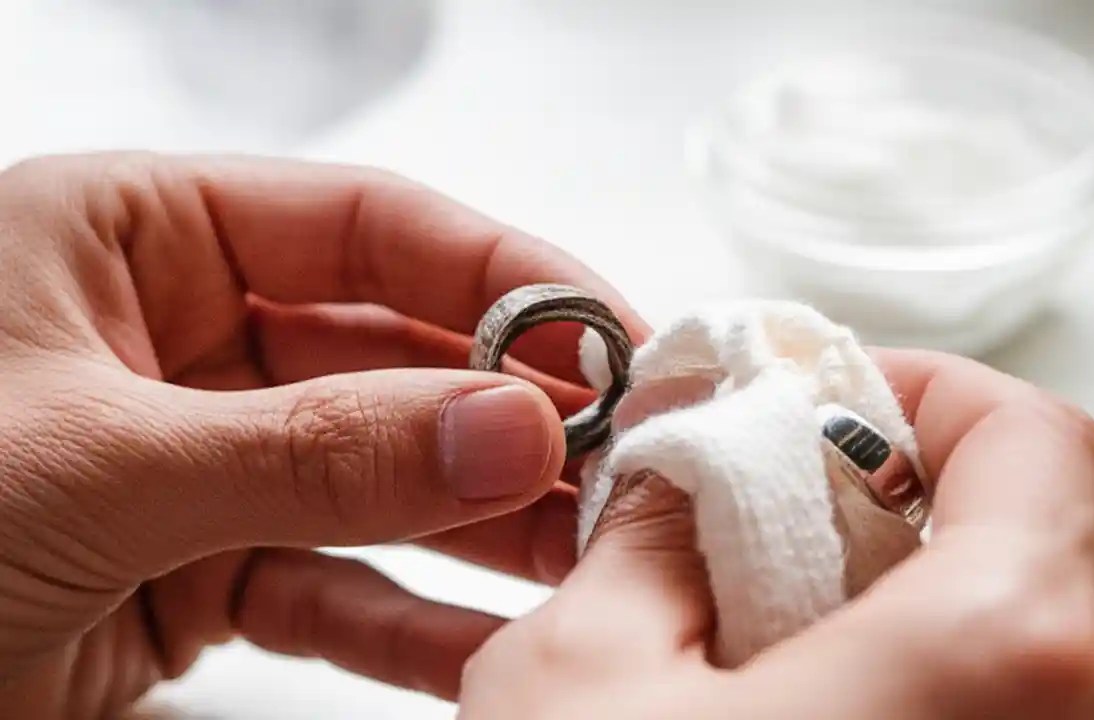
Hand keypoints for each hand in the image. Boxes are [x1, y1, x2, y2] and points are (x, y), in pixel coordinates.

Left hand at [0, 153, 644, 717]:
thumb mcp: (96, 466)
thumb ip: (319, 448)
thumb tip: (514, 429)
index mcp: (131, 235)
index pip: (368, 224)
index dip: (505, 277)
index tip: (614, 336)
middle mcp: (174, 334)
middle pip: (394, 353)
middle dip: (510, 414)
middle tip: (620, 460)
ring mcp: (196, 457)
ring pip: (380, 477)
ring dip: (484, 523)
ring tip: (587, 557)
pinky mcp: (195, 570)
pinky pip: (331, 584)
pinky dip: (409, 622)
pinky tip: (487, 648)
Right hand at [460, 350, 1093, 718]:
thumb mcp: (574, 687)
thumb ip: (645, 538)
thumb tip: (684, 467)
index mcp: (1000, 662)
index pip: (1036, 435)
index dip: (931, 393)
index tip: (849, 408)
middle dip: (1004, 474)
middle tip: (875, 500)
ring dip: (1070, 588)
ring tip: (922, 617)